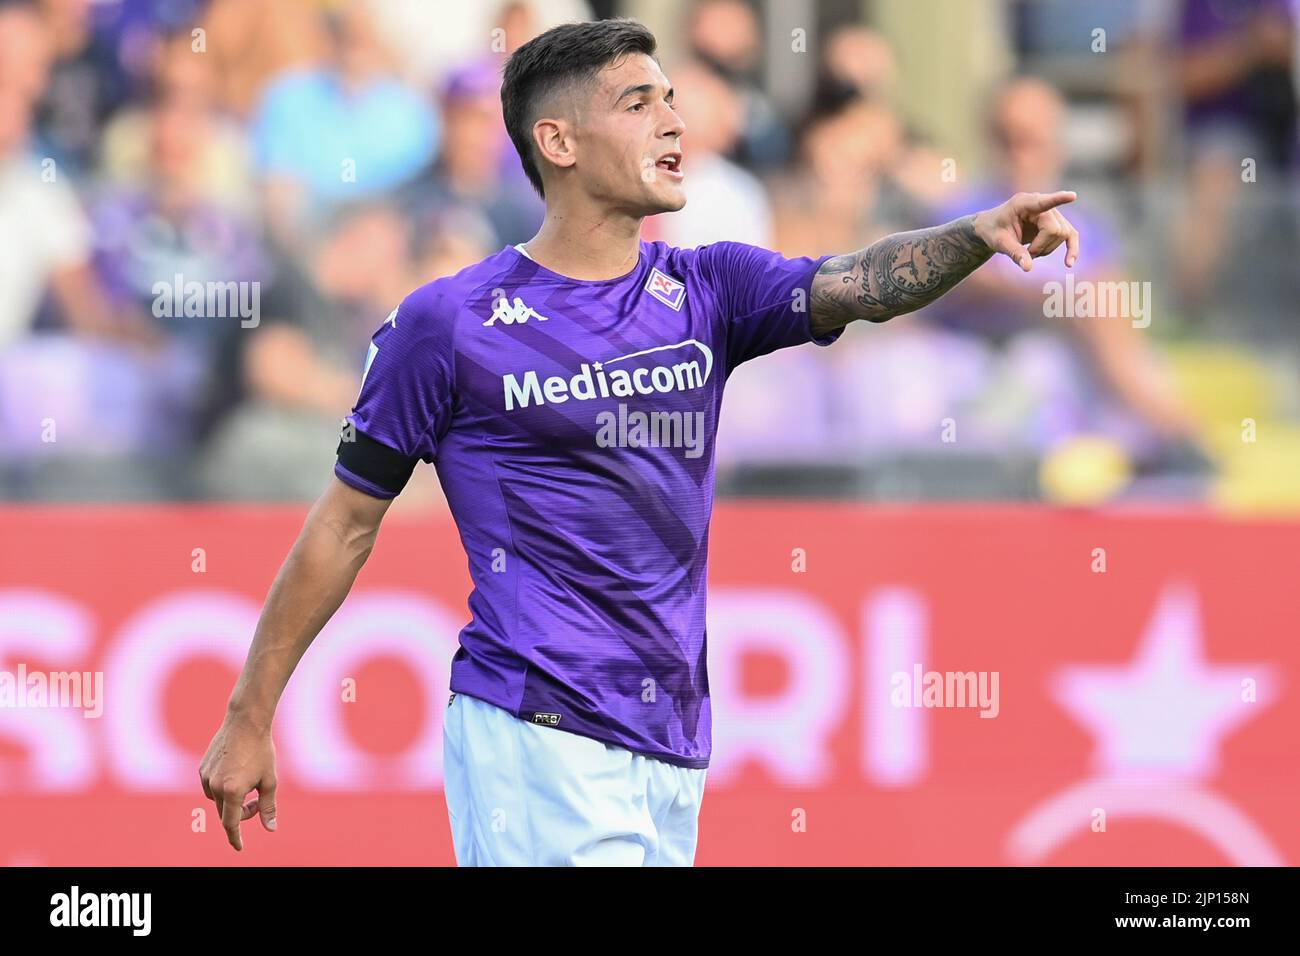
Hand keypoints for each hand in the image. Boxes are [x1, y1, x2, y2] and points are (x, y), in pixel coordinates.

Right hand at [199, 713, 277, 850]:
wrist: (245, 722)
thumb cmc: (261, 750)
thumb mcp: (270, 780)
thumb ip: (268, 806)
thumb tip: (270, 828)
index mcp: (232, 791)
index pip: (231, 823)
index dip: (235, 837)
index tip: (239, 847)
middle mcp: (214, 786)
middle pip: (225, 813)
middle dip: (241, 813)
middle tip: (257, 801)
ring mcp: (205, 777)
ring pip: (217, 801)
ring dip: (231, 800)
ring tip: (248, 782)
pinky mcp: (202, 769)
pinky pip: (211, 787)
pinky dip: (223, 788)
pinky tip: (236, 772)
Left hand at [972, 191, 1079, 271]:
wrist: (993, 227)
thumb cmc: (993, 231)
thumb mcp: (999, 242)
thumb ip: (1014, 252)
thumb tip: (1028, 267)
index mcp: (1023, 203)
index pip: (1043, 202)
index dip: (1058, 200)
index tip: (1072, 196)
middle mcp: (1041, 203)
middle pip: (1055, 229)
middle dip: (1041, 247)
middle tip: (1025, 254)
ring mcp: (1051, 212)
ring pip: (1063, 234)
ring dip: (1047, 249)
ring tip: (1030, 252)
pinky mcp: (1056, 222)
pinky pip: (1070, 235)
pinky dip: (1072, 249)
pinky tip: (1069, 263)